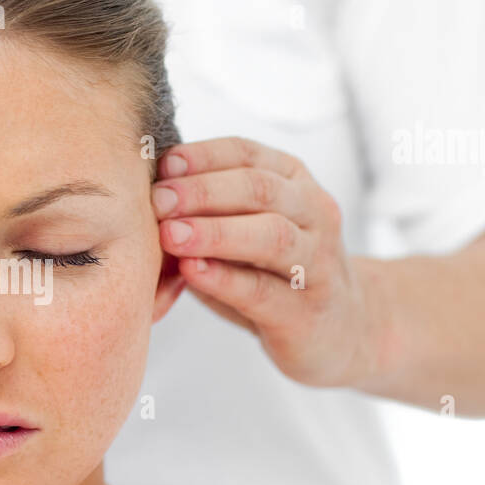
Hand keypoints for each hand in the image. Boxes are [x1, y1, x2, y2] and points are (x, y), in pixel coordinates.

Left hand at [152, 137, 379, 387]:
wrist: (342, 331)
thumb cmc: (275, 273)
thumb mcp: (244, 231)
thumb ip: (206, 211)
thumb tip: (142, 194)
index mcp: (294, 183)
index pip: (247, 153)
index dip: (203, 156)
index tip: (162, 165)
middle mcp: (313, 214)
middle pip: (260, 189)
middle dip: (203, 191)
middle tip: (157, 200)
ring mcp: (317, 263)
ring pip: (271, 236)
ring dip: (215, 232)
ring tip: (170, 234)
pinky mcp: (307, 312)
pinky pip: (265, 291)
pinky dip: (225, 279)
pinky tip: (192, 272)